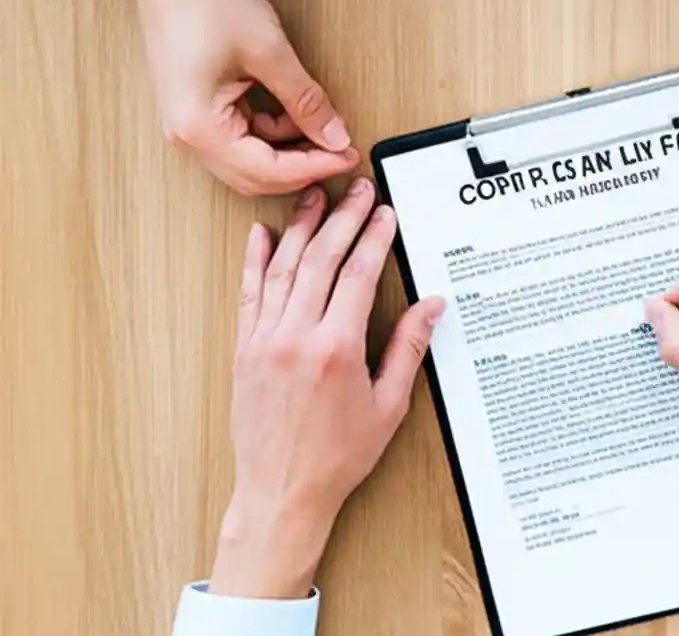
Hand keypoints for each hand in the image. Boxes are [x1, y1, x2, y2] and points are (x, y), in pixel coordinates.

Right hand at [108, 0, 357, 194]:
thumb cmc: (203, 0)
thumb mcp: (269, 52)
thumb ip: (306, 100)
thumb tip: (334, 135)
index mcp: (199, 127)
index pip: (267, 171)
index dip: (315, 166)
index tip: (348, 157)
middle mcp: (188, 135)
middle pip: (256, 176)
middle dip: (303, 166)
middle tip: (342, 151)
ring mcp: (190, 126)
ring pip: (250, 161)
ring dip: (289, 149)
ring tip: (321, 126)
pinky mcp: (198, 113)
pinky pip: (242, 140)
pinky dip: (273, 134)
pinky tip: (294, 114)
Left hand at [210, 178, 444, 597]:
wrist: (281, 493)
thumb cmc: (337, 457)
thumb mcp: (389, 406)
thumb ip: (408, 349)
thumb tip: (432, 306)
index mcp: (337, 350)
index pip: (358, 275)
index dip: (373, 238)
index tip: (384, 213)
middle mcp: (296, 338)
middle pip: (321, 260)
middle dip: (341, 218)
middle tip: (355, 189)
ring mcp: (265, 341)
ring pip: (283, 268)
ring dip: (301, 227)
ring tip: (314, 196)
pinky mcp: (244, 350)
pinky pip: (250, 294)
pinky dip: (256, 261)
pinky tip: (262, 235)